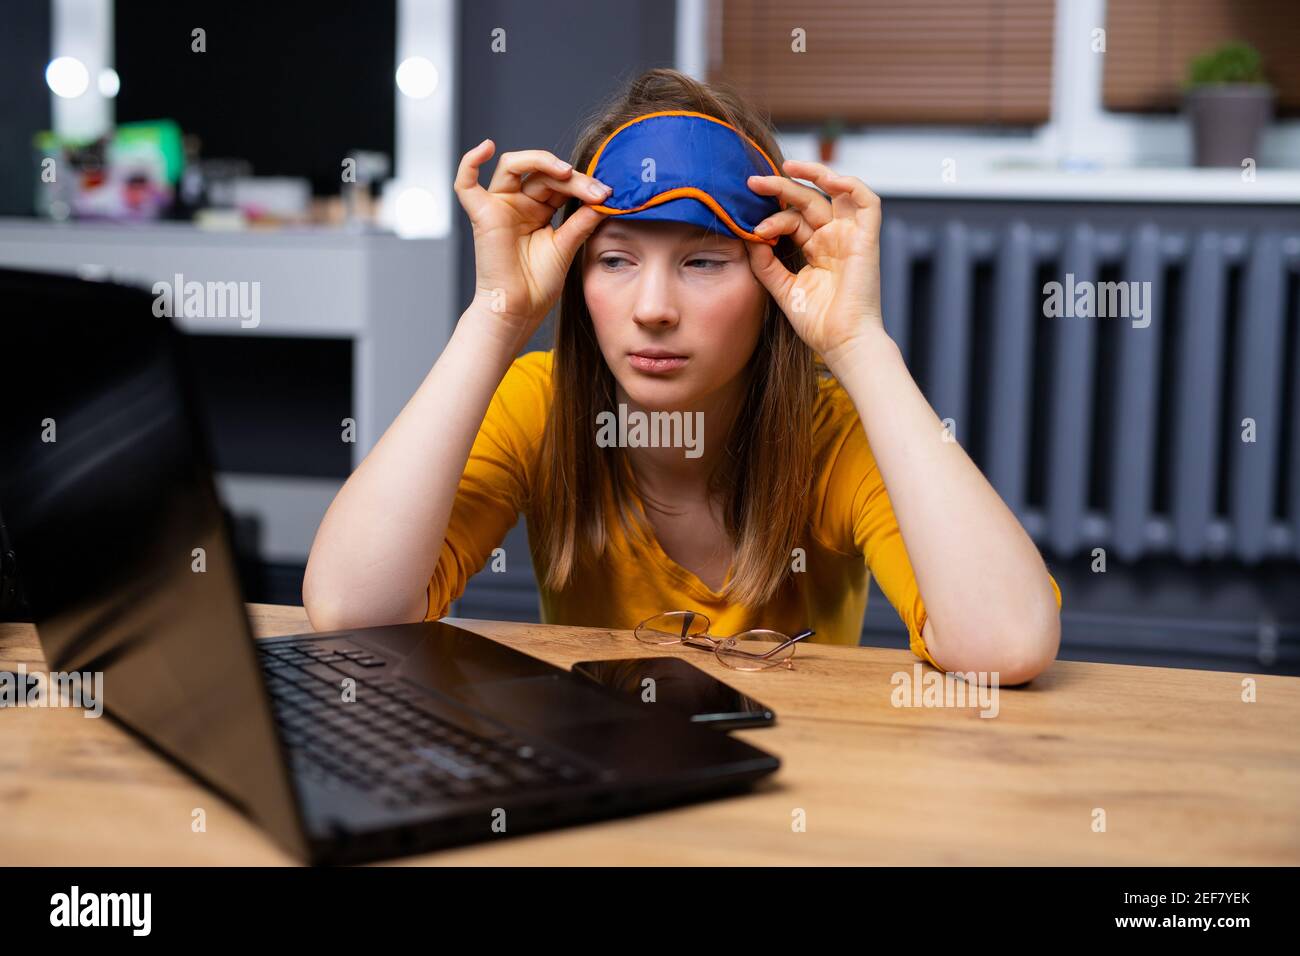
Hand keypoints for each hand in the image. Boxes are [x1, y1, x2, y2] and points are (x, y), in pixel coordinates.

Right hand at [454, 139, 610, 346]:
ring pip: (514, 165)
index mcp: (539, 210)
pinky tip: (486, 147)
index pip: (560, 183)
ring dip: (542, 161)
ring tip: (566, 172)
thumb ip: (582, 221)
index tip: (608, 194)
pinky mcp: (481, 214)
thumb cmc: (538, 285)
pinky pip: (466, 183)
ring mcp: (499, 206)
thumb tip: (605, 199)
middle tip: (597, 191)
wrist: (520, 310)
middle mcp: (518, 203)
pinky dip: (470, 162)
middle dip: (572, 178)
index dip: (583, 183)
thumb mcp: (567, 246)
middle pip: (543, 172)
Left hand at [743, 159, 884, 362]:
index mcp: (816, 250)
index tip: (751, 227)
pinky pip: (867, 201)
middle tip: (754, 182)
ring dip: (813, 174)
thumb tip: (748, 235)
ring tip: (785, 168)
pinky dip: (849, 184)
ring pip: (836, 192)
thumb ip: (765, 263)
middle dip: (781, 188)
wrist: (842, 343)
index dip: (772, 217)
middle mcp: (834, 239)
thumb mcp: (782, 289)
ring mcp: (850, 237)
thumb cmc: (817, 323)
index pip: (793, 219)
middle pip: (808, 201)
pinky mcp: (867, 239)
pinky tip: (824, 180)